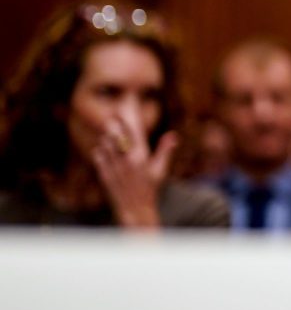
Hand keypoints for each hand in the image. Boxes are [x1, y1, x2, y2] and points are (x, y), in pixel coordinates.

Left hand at [90, 114, 175, 229]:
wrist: (135, 210)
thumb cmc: (150, 189)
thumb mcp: (160, 170)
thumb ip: (165, 151)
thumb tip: (173, 135)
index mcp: (141, 155)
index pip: (134, 128)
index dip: (130, 113)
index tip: (128, 99)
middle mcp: (126, 159)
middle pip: (117, 132)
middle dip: (115, 122)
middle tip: (115, 116)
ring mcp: (114, 166)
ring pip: (106, 143)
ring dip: (108, 137)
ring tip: (112, 136)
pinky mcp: (104, 174)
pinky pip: (98, 156)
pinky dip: (101, 151)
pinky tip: (104, 151)